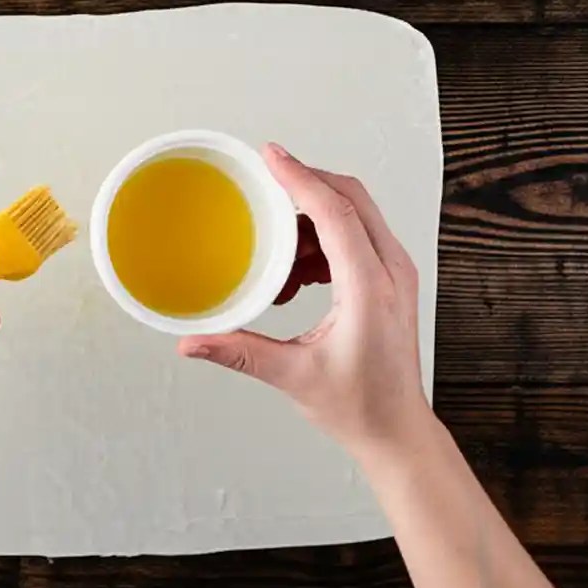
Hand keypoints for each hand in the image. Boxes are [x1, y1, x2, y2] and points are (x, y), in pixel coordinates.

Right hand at [179, 144, 432, 459]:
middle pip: (350, 199)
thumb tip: (191, 342)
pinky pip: (356, 237)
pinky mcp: (390, 281)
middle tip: (263, 182)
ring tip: (274, 259)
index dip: (300, 179)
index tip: (270, 157)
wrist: (397, 431)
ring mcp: (395, 273)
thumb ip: (239, 352)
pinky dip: (321, 241)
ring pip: (353, 215)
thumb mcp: (293, 377)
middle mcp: (391, 271)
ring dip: (309, 221)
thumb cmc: (359, 406)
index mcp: (371, 287)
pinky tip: (293, 275)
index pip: (336, 212)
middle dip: (304, 185)